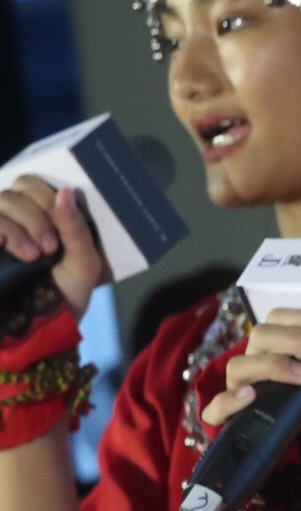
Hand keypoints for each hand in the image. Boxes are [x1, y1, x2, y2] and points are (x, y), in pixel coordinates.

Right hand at [0, 176, 106, 314]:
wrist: (45, 327)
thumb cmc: (67, 292)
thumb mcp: (83, 260)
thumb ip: (76, 227)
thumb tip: (66, 190)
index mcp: (41, 215)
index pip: (30, 183)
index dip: (44, 197)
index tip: (59, 229)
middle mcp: (14, 219)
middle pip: (12, 193)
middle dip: (34, 216)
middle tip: (49, 248)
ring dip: (18, 227)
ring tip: (34, 256)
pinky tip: (2, 245)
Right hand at [203, 311, 300, 470]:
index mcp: (290, 357)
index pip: (281, 319)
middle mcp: (263, 372)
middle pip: (260, 335)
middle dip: (296, 339)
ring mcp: (246, 399)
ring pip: (238, 365)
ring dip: (273, 364)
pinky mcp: (234, 428)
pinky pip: (216, 408)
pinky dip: (230, 399)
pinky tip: (253, 396)